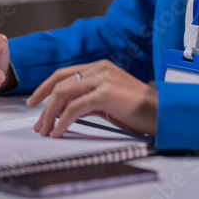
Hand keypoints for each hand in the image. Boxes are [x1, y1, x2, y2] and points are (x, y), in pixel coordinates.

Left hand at [26, 60, 156, 137]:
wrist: (163, 113)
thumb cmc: (140, 110)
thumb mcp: (109, 101)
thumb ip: (89, 100)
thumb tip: (66, 111)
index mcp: (101, 67)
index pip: (64, 74)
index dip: (45, 88)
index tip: (35, 102)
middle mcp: (100, 68)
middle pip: (60, 83)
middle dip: (43, 103)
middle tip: (37, 121)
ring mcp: (102, 79)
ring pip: (63, 94)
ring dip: (50, 115)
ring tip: (45, 130)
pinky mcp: (105, 93)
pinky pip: (75, 108)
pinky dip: (62, 121)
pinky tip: (59, 132)